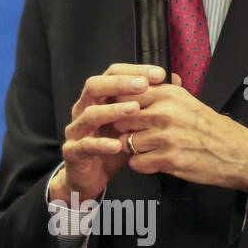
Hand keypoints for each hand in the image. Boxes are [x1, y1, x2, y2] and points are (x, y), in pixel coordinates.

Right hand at [49, 63, 168, 205]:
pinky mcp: (72, 151)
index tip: (159, 74)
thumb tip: (175, 80)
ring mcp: (76, 130)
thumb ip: (150, 101)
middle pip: (95, 86)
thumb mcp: (133, 123)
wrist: (90, 176)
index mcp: (97, 98)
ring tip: (134, 109)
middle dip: (120, 84)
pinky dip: (101, 145)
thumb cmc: (112, 146)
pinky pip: (85, 146)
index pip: (112, 74)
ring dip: (113, 110)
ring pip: (90, 114)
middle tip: (143, 85)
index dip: (134, 70)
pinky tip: (116, 145)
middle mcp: (83, 109)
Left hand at [110, 82, 247, 192]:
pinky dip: (141, 165)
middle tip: (134, 134)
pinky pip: (136, 163)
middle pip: (121, 119)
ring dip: (132, 149)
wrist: (237, 152)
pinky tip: (153, 161)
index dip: (122, 107)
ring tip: (147, 149)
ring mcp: (166, 137)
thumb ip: (162, 94)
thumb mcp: (188, 101)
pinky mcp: (168, 159)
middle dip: (123, 129)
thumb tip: (138, 85)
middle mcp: (165, 113)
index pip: (127, 95)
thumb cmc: (212, 128)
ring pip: (126, 143)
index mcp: (169, 95)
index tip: (125, 115)